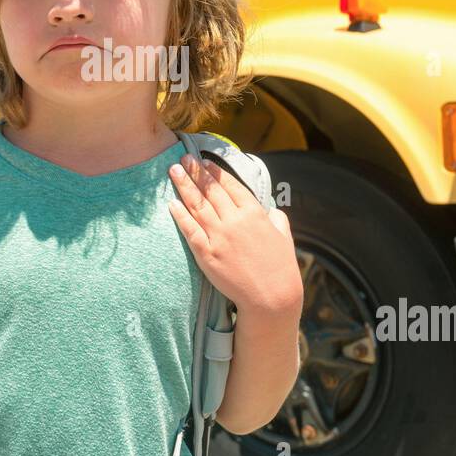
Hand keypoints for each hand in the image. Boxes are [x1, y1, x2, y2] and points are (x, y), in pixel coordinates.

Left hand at [167, 154, 302, 314]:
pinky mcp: (207, 255)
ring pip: (197, 205)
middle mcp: (235, 221)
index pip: (231, 185)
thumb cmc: (281, 268)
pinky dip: (180, 216)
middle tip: (184, 157)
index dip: (216, 172)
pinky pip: (190, 230)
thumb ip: (276, 218)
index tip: (205, 161)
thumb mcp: (284, 236)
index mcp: (254, 213)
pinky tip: (171, 203)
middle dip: (196, 172)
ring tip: (174, 170)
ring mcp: (219, 237)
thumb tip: (271, 209)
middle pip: (211, 190)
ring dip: (184, 185)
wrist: (272, 297)